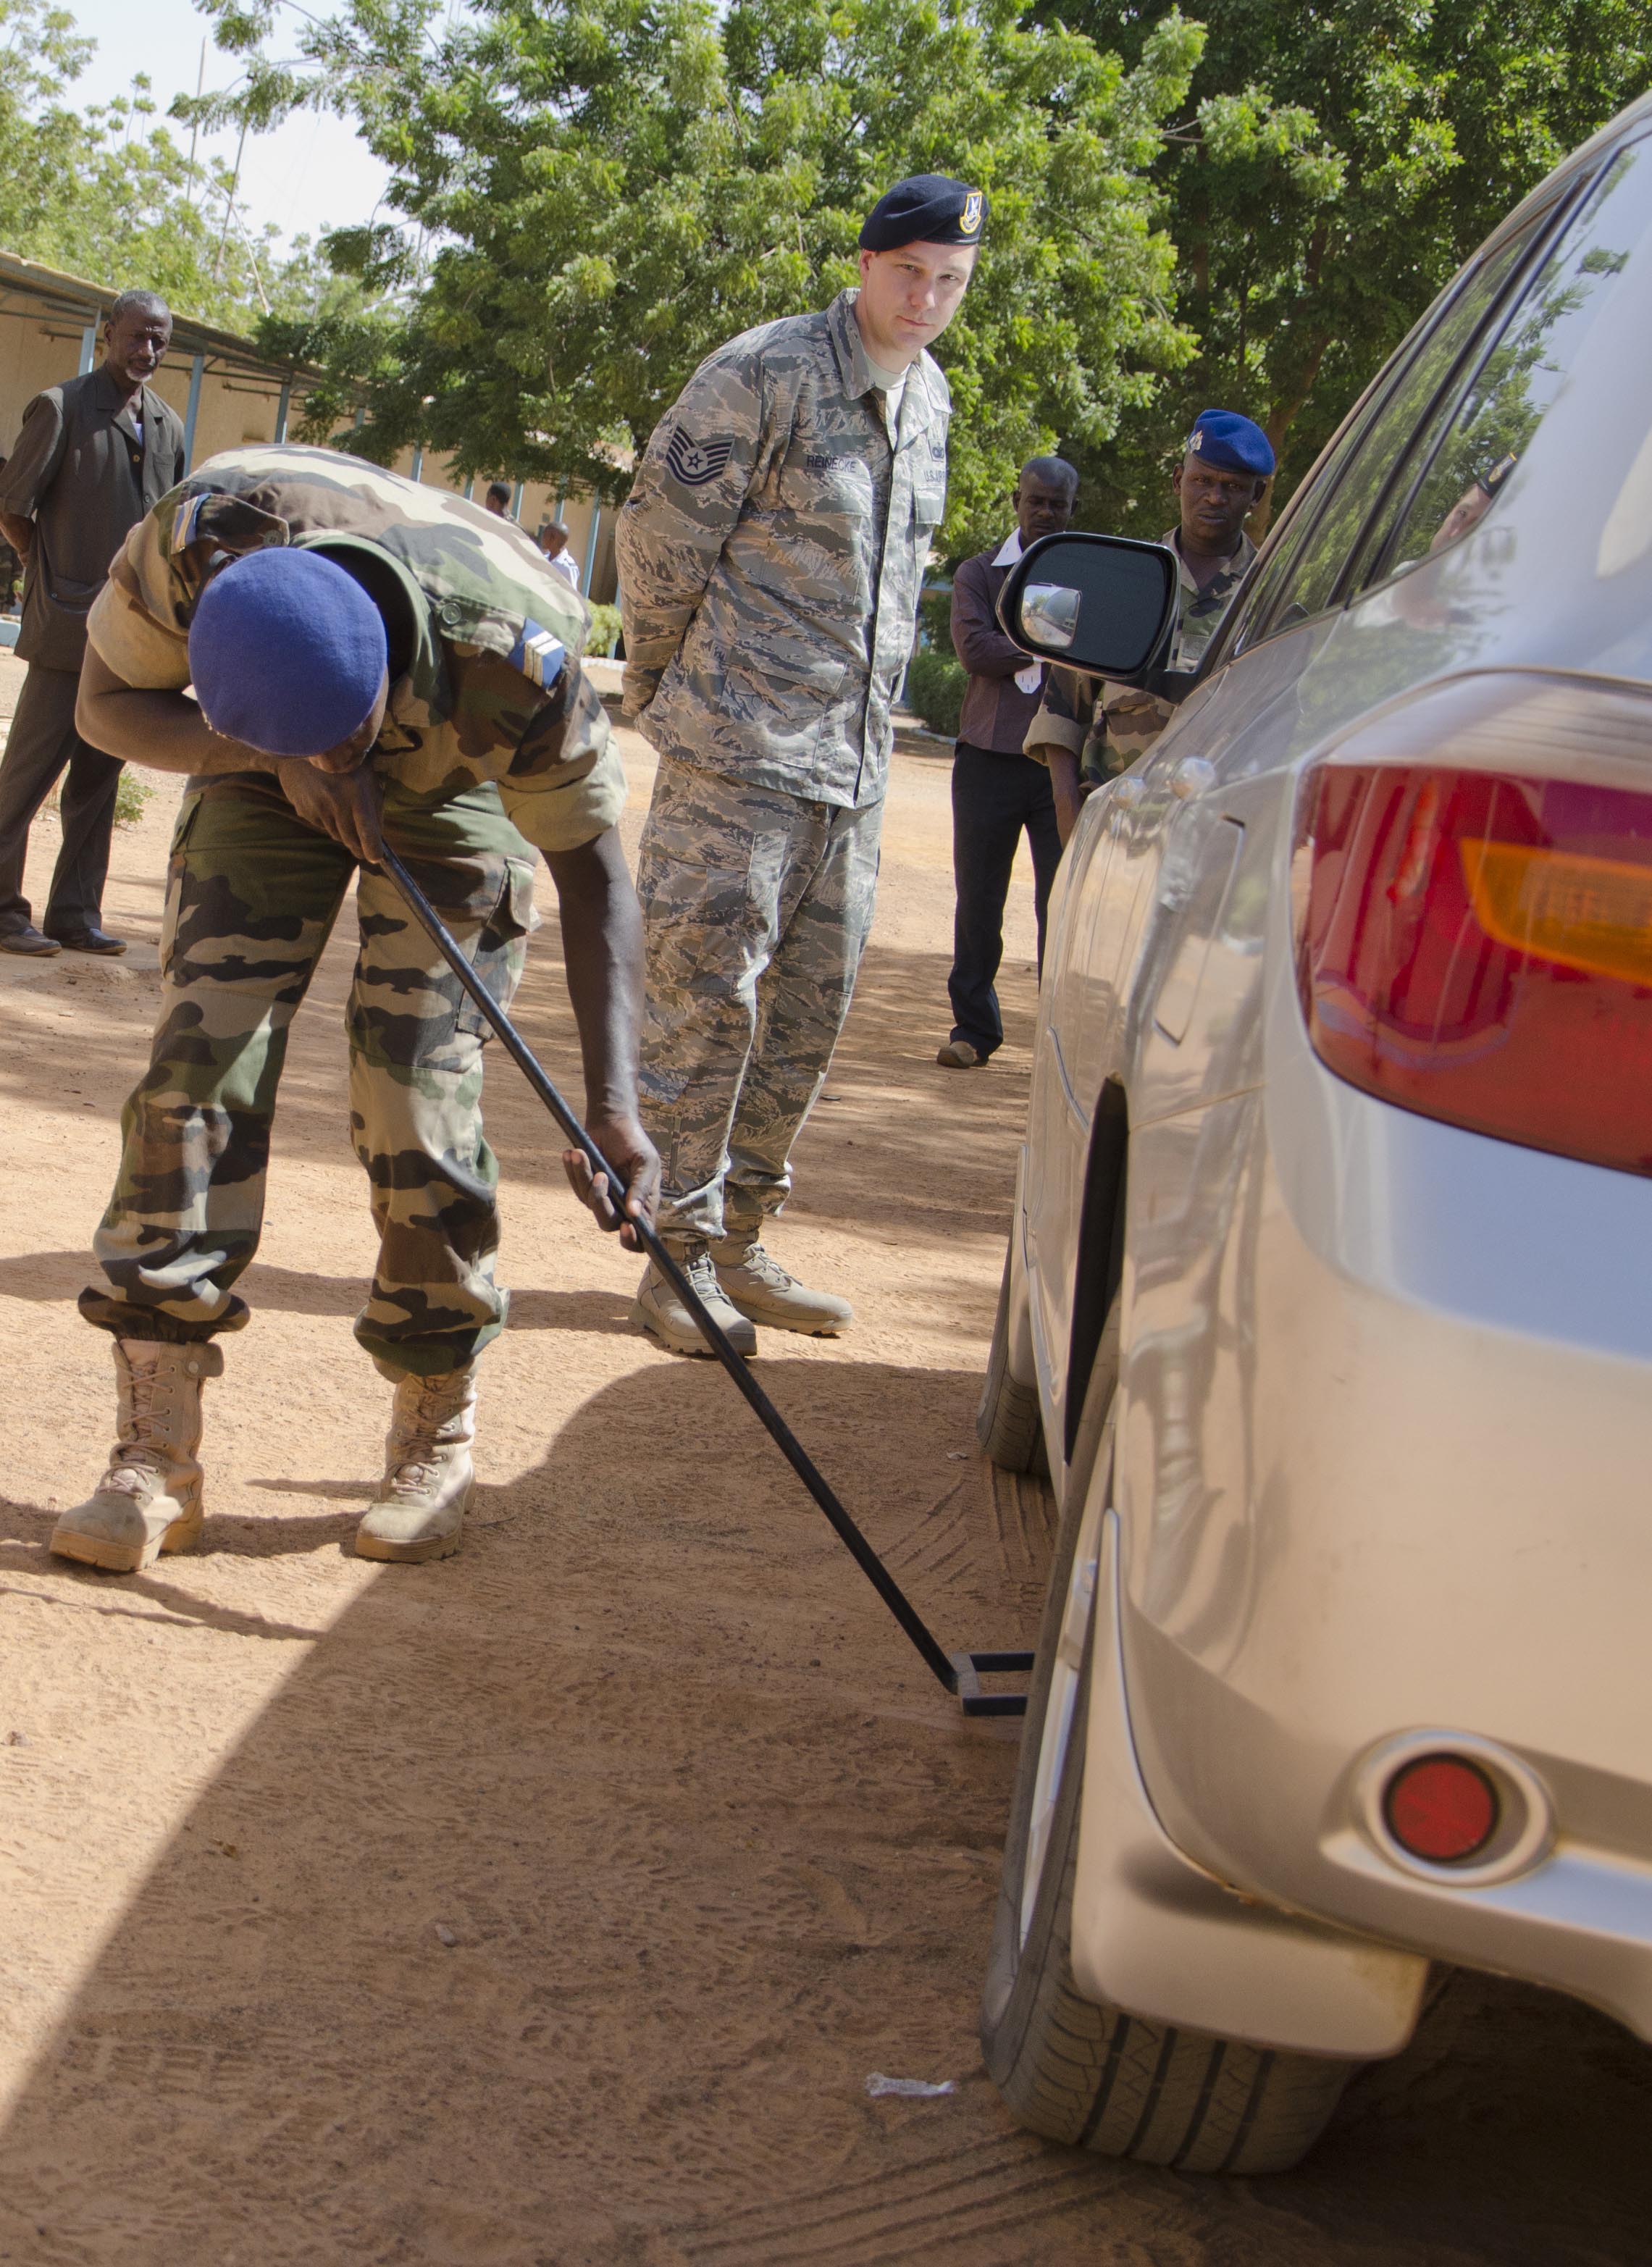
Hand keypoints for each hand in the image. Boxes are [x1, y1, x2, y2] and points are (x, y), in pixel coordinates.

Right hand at [282, 759, 385, 862]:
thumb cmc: (343, 763)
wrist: (302, 750)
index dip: (372, 848)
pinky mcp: (304, 811)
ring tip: (344, 815)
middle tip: (364, 851)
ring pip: (337, 835)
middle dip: (359, 847)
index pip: (366, 829)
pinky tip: (327, 805)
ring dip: (344, 833)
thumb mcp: (366, 776)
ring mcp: (317, 808)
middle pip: (351, 838)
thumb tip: (379, 836)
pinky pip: (322, 826)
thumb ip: (375, 805)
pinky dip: (329, 823)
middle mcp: (336, 802)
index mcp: (356, 792)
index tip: (375, 858)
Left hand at [562, 1113, 660, 1250]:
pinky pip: (577, 1187)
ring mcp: (604, 1198)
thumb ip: (642, 1188)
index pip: (640, 1236)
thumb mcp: (646, 1162)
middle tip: (602, 1175)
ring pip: (589, 1203)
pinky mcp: (586, 1187)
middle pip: (608, 1223)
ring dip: (584, 1177)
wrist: (612, 1121)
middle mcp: (623, 1207)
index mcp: (643, 1205)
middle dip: (601, 1202)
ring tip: (581, 1153)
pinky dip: (574, 1170)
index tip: (627, 1226)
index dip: (633, 1240)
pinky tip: (572, 1153)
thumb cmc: (635, 1141)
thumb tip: (635, 1214)